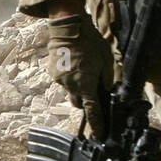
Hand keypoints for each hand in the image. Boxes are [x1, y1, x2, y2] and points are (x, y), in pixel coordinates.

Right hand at [46, 12, 113, 136]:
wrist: (68, 27)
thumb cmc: (90, 42)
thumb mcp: (106, 59)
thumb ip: (108, 78)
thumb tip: (108, 90)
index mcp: (86, 84)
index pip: (92, 110)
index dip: (96, 123)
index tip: (98, 133)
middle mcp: (71, 86)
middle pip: (78, 103)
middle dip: (85, 100)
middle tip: (91, 89)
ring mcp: (60, 80)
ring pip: (70, 91)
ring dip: (76, 86)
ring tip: (81, 68)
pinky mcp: (53, 72)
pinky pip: (63, 81)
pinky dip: (68, 76)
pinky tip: (73, 62)